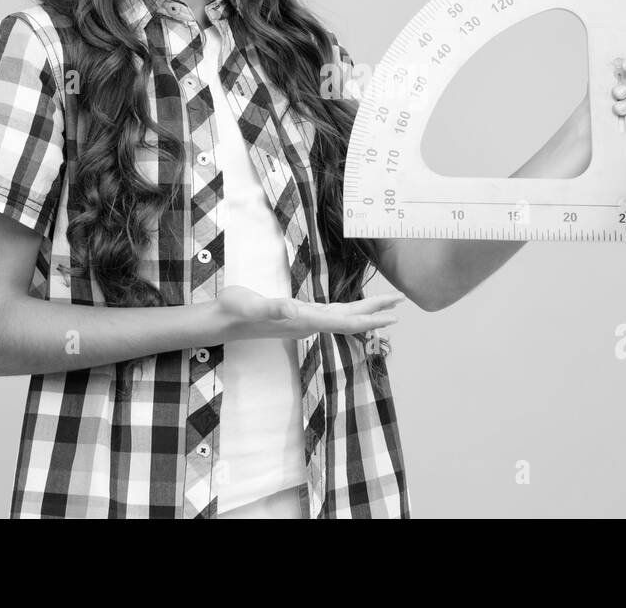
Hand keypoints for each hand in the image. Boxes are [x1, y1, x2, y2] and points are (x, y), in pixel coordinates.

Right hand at [217, 284, 405, 341]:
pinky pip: (332, 313)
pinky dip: (349, 309)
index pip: (344, 322)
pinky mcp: (300, 315)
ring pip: (343, 316)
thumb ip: (272, 308)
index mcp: (304, 320)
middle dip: (376, 313)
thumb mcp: (252, 305)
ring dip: (366, 311)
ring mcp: (305, 320)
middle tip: (401, 303)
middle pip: (350, 319)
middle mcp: (309, 323)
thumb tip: (293, 309)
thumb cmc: (236, 310)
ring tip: (387, 305)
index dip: (369, 319)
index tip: (391, 316)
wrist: (223, 320)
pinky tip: (355, 307)